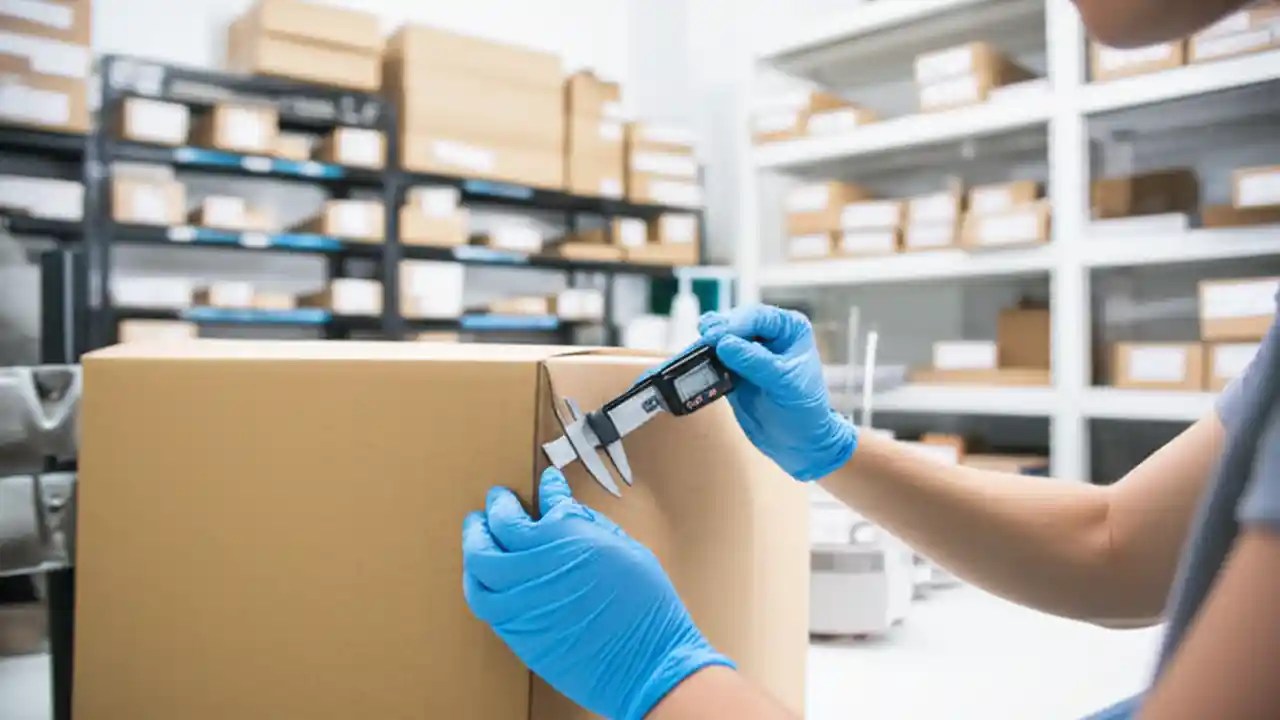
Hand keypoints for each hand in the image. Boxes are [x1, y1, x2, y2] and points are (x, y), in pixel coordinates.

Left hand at [462, 468, 733, 719]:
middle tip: (495, 500)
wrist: (645, 662)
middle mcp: (536, 562)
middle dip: (495, 508)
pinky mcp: (516, 629)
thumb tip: (564, 505)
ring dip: (474, 542)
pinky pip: (482, 600)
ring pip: (479, 564)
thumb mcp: (624, 548)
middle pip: (496, 527)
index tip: (546, 482)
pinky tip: (481, 572)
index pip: (547, 499)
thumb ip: (587, 523)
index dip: (547, 487)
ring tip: (477, 532)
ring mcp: (521, 598)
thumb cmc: (645, 604)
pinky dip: (476, 579)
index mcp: (568, 535)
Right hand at [699, 304, 856, 480]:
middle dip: (718, 332)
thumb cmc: (804, 410)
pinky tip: (691, 362)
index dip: (737, 324)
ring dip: (706, 345)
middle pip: (735, 324)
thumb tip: (724, 344)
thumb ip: (756, 362)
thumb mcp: (785, 384)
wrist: (799, 442)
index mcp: (789, 329)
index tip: (718, 337)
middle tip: (704, 341)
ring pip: (721, 340)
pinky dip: (702, 362)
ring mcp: (748, 352)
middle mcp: (768, 335)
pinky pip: (714, 361)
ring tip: (692, 351)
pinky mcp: (733, 371)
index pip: (759, 317)